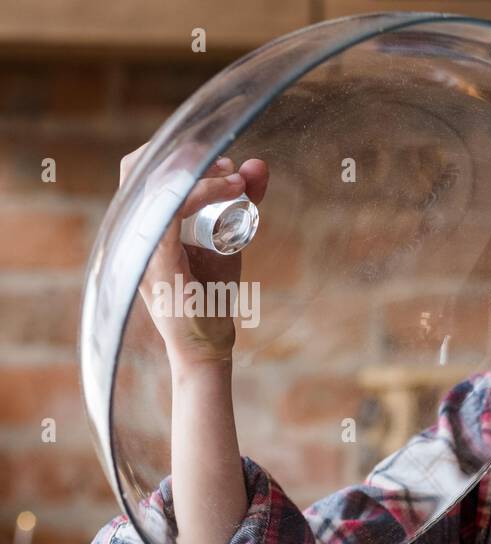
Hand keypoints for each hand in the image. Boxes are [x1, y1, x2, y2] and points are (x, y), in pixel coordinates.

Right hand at [120, 142, 268, 367]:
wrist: (208, 345)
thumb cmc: (211, 295)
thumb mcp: (230, 239)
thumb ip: (242, 202)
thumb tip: (258, 165)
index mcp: (143, 223)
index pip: (141, 168)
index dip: (179, 154)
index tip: (224, 162)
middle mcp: (134, 230)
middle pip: (136, 167)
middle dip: (185, 155)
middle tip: (228, 165)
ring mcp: (140, 246)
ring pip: (154, 184)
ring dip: (198, 172)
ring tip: (236, 179)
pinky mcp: (157, 261)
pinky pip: (171, 212)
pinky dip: (201, 194)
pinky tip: (230, 192)